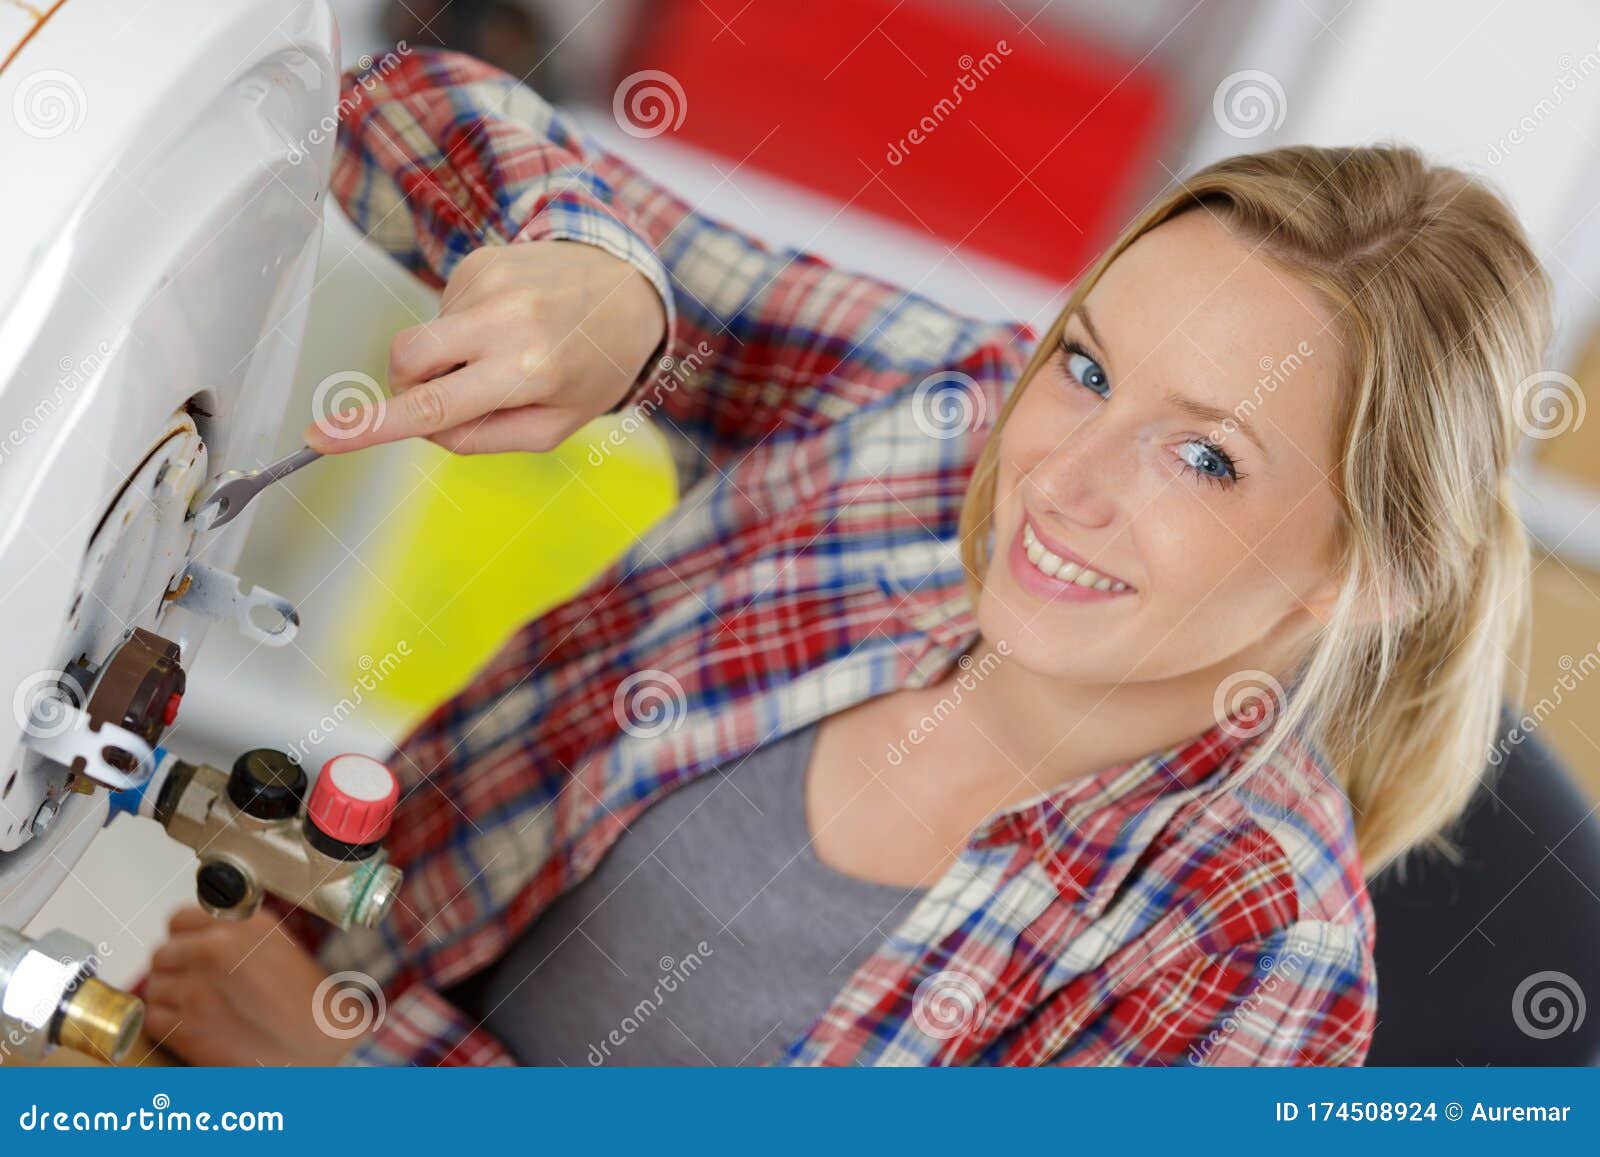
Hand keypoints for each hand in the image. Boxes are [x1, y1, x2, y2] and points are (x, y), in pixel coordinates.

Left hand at [143, 906, 362, 1065]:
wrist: (320, 1044)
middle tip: (197, 986)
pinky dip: (168, 1025)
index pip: (178, 920)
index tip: (193, 953)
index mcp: (241, 923)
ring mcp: (196, 988)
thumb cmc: (308, 1000)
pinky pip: (152, 1018)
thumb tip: (199, 932)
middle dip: (175, 970)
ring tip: (200, 1010)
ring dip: (171, 999)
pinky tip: (195, 1028)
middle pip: (161, 954)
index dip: (185, 939)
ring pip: (155, 987)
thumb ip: (237, 932)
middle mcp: (214, 949)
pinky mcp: (185, 1027)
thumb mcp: (279, 944)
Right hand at [304, 240, 666, 455]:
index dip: (370, 425)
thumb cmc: (594, 366)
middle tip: (451, 393)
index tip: (321, 437)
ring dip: (450, 355)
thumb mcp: (555, 426)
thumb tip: (423, 429)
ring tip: (507, 349)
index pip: (433, 406)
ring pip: (424, 337)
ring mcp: (489, 282)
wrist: (627, 289)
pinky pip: (443, 310)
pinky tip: (507, 322)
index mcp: (527, 371)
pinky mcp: (479, 260)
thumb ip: (484, 438)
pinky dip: (464, 326)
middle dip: (406, 385)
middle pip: (405, 358)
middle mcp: (505, 320)